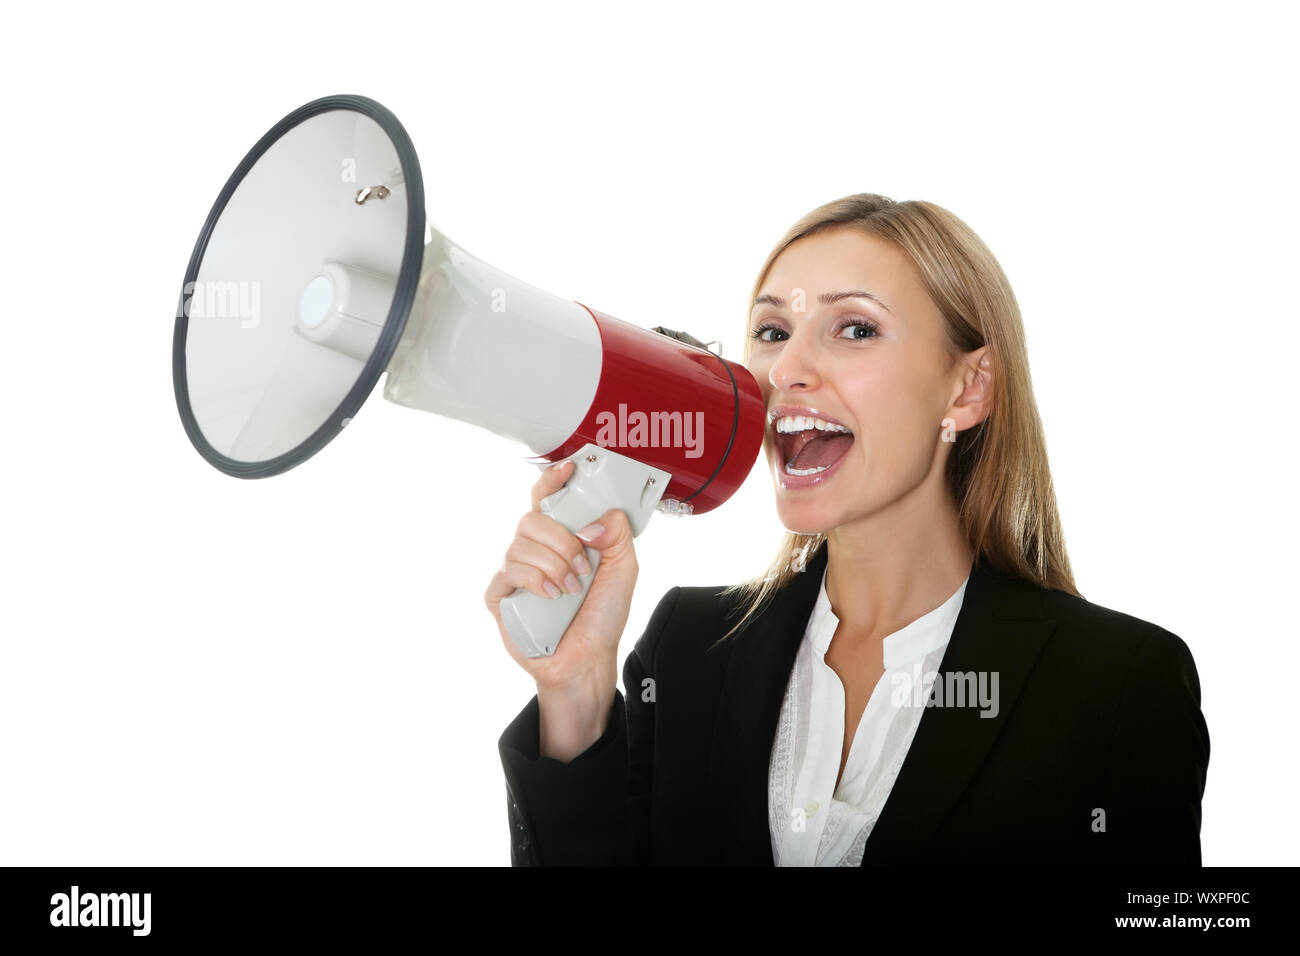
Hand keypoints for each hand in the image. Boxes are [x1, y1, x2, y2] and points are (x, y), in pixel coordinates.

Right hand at [484, 459, 639, 695]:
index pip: (548, 498)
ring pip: (520, 544)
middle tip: (582, 567)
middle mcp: (535, 550)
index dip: (552, 480)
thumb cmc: (600, 616)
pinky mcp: (500, 596)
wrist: (587, 659)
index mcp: (562, 537)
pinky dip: (534, 580)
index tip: (567, 468)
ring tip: (570, 590)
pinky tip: (550, 597)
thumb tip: (594, 519)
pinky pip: (508, 572)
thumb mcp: (624, 570)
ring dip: (553, 566)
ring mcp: (515, 572)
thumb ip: (618, 537)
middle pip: (532, 518)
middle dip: (561, 540)